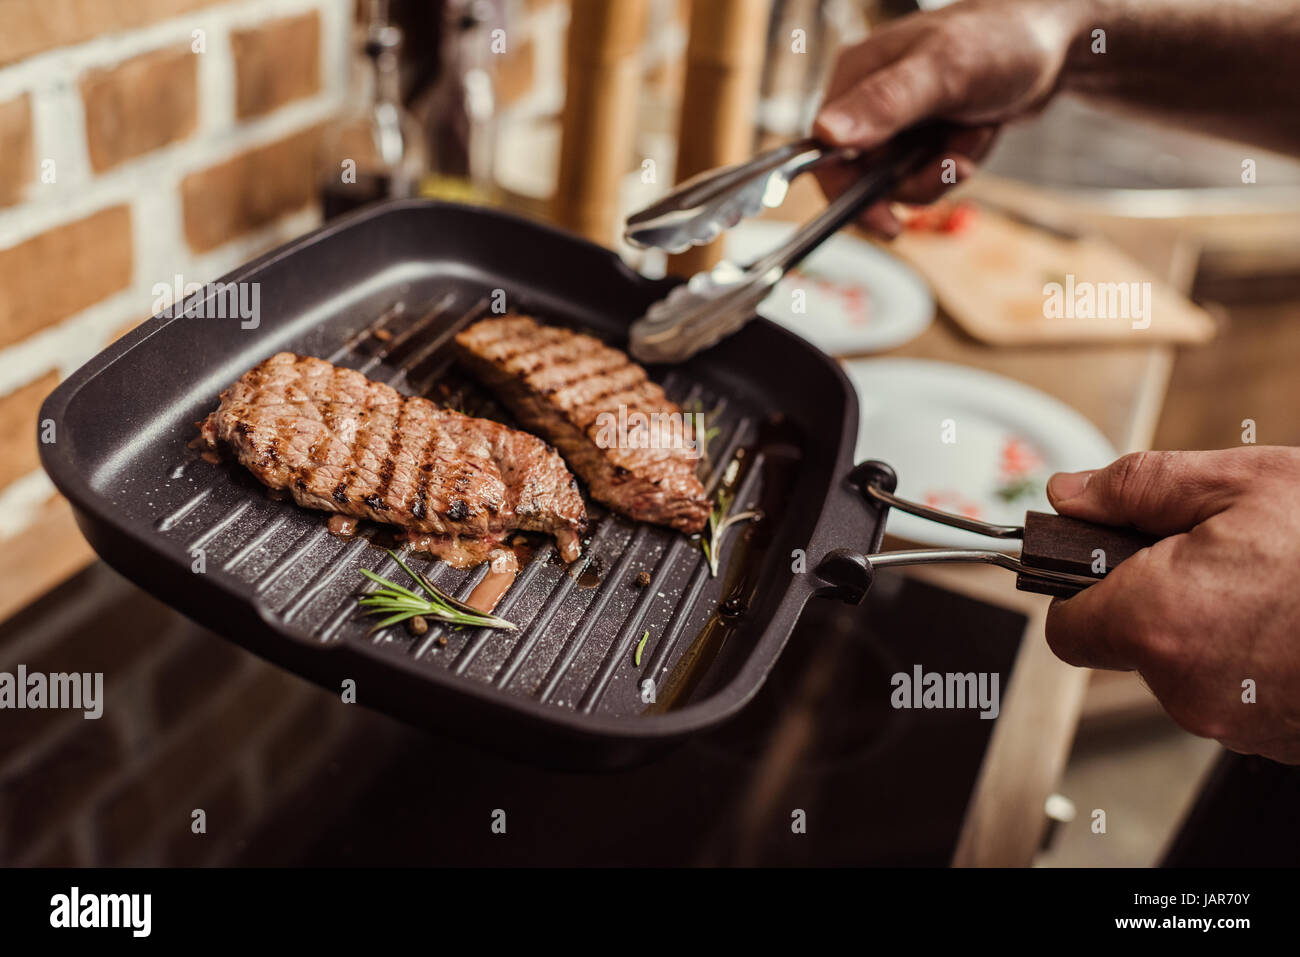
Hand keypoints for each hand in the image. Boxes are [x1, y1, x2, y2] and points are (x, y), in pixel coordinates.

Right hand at [812, 0, 1085, 235]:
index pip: (825, 155)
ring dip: (943, 169)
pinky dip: (957, 162)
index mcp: (854, 78)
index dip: (850, 194)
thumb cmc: (1000, 40)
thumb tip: (826, 134)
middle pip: (866, 176)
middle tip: (954, 163)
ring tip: (974, 132)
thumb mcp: (943, 72)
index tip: (886, 220)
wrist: (1055, 42)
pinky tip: (977, 132)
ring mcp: (895, 119)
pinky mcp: (921, 133)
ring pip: (900, 180)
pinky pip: (926, 172)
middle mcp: (866, 100)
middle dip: (917, 178)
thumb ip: (885, 103)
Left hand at [1044, 447, 1299, 763]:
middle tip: (1213, 553)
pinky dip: (1248, 657)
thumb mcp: (1241, 484)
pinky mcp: (1272, 739)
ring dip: (1207, 624)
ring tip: (1268, 584)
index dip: (1079, 588)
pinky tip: (1288, 619)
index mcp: (1157, 622)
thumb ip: (1136, 488)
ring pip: (1182, 667)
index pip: (1066, 626)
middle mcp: (1185, 687)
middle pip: (1127, 643)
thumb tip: (1070, 494)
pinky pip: (1232, 692)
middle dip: (1153, 596)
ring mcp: (1232, 723)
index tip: (1104, 559)